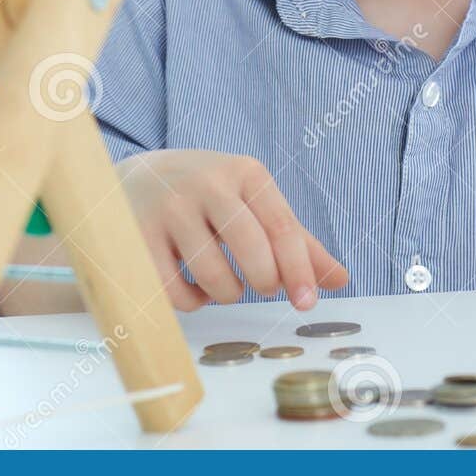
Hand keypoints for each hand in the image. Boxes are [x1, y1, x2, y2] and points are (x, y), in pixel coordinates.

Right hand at [117, 148, 349, 311]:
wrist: (134, 179)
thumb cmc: (209, 198)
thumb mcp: (252, 204)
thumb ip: (296, 241)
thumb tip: (341, 280)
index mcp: (245, 172)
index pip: (283, 227)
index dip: (300, 271)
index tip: (307, 303)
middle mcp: (207, 183)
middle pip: (253, 253)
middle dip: (264, 282)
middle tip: (261, 285)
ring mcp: (169, 208)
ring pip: (216, 280)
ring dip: (226, 293)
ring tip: (221, 281)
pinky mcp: (138, 236)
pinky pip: (177, 293)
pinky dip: (193, 301)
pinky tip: (191, 284)